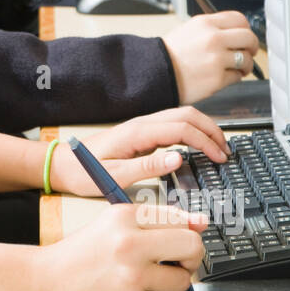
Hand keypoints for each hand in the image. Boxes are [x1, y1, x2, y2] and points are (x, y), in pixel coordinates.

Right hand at [39, 202, 208, 290]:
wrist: (46, 284)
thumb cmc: (79, 255)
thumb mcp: (111, 225)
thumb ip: (154, 221)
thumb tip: (200, 222)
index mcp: (124, 217)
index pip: (180, 220)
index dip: (187, 232)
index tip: (186, 239)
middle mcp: (130, 245)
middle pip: (192, 247)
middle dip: (190, 257)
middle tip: (176, 262)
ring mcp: (132, 278)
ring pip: (181, 280)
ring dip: (169, 282)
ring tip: (141, 279)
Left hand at [47, 106, 228, 196]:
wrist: (63, 164)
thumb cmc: (84, 172)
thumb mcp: (114, 176)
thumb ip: (146, 167)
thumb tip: (177, 159)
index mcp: (137, 132)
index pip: (182, 128)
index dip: (205, 141)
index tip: (220, 157)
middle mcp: (141, 124)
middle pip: (186, 115)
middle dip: (211, 130)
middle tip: (226, 151)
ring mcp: (141, 127)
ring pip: (181, 116)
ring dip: (203, 128)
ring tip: (218, 147)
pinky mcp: (140, 134)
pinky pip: (172, 125)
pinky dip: (192, 131)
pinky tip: (198, 145)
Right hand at [161, 11, 260, 104]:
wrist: (154, 74)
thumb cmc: (169, 55)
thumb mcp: (189, 30)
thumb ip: (213, 29)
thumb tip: (236, 34)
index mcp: (206, 23)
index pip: (239, 19)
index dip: (246, 29)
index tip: (245, 37)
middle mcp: (213, 38)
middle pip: (248, 38)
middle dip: (252, 47)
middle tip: (248, 53)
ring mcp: (216, 59)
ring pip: (246, 59)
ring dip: (244, 65)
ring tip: (236, 69)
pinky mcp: (217, 78)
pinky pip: (237, 77)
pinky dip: (233, 78)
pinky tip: (223, 77)